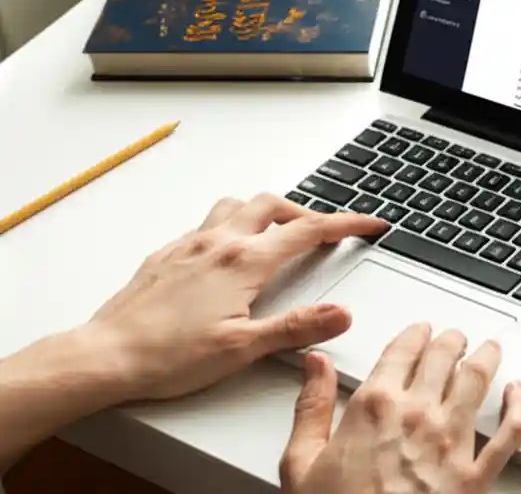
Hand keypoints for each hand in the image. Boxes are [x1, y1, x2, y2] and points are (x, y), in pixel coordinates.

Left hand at [87, 193, 386, 400]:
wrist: (106, 356)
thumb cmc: (169, 356)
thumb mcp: (244, 348)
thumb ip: (297, 326)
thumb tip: (341, 313)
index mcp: (243, 262)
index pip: (309, 231)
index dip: (348, 223)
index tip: (371, 223)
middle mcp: (218, 243)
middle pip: (274, 206)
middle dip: (307, 213)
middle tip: (326, 231)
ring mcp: (189, 245)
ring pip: (236, 206)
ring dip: (265, 212)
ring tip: (279, 233)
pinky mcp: (167, 255)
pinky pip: (207, 225)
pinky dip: (231, 227)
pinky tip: (228, 255)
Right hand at [281, 324, 520, 493]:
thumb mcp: (301, 464)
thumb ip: (311, 407)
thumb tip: (315, 365)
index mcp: (375, 406)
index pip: (402, 350)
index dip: (414, 335)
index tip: (420, 331)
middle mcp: (418, 415)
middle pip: (444, 357)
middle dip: (451, 341)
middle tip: (455, 338)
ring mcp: (452, 443)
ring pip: (478, 381)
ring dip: (485, 358)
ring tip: (488, 349)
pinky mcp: (475, 475)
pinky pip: (510, 433)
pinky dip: (519, 406)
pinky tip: (518, 392)